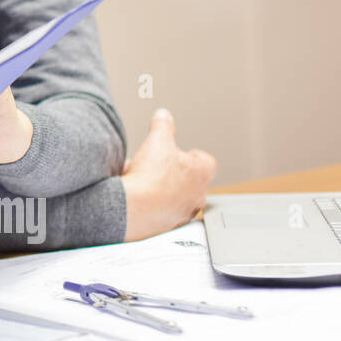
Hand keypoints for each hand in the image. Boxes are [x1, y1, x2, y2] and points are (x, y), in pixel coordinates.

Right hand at [122, 107, 216, 240]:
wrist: (134, 208)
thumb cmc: (151, 178)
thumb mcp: (156, 140)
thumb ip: (162, 125)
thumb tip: (163, 115)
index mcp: (201, 172)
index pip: (206, 160)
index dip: (192, 155)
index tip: (179, 152)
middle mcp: (198, 195)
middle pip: (191, 180)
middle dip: (174, 173)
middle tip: (156, 167)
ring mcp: (184, 212)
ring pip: (177, 198)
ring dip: (163, 191)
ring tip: (142, 182)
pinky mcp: (168, 225)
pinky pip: (164, 213)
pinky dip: (153, 206)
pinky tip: (137, 198)